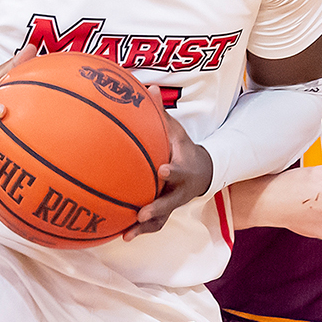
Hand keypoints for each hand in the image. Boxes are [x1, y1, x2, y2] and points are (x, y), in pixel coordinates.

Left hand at [125, 95, 213, 239]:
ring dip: (146, 227)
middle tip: (142, 213)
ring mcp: (173, 203)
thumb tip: (149, 86)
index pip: (179, 169)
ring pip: (162, 218)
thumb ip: (161, 113)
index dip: (172, 170)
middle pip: (170, 202)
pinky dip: (139, 231)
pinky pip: (153, 224)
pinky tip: (120, 235)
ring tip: (128, 234)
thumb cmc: (182, 148)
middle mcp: (180, 189)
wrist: (201, 172)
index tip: (162, 169)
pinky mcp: (165, 212)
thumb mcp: (176, 130)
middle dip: (157, 208)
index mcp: (183, 168)